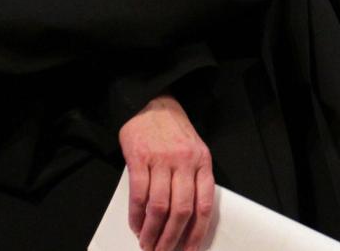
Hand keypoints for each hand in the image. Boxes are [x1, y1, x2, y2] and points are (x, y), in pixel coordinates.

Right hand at [118, 95, 213, 250]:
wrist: (153, 104)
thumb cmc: (174, 131)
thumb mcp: (194, 151)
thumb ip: (193, 180)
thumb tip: (187, 221)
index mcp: (202, 162)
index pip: (204, 204)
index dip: (197, 232)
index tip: (189, 250)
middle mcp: (185, 162)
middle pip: (181, 210)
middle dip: (172, 238)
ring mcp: (162, 160)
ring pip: (159, 206)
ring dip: (152, 231)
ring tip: (147, 244)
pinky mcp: (140, 158)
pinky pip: (139, 195)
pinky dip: (136, 216)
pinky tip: (135, 225)